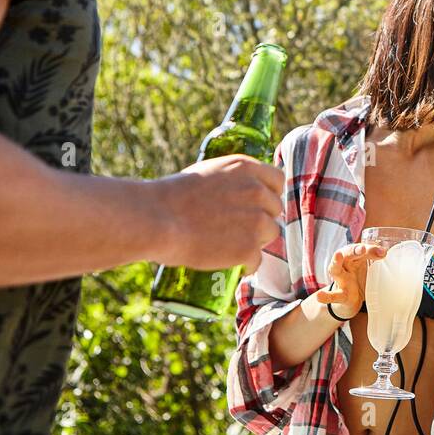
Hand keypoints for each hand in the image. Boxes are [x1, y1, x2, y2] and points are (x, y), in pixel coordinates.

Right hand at [150, 154, 284, 271]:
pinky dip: (246, 265)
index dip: (269, 194)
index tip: (260, 205)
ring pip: (270, 234)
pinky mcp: (249, 247)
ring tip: (230, 245)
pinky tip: (232, 265)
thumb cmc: (171, 198)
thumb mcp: (207, 174)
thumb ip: (232, 181)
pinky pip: (257, 261)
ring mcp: (256, 220)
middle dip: (261, 218)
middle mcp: (256, 191)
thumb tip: (242, 194)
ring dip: (255, 241)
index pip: (277, 180)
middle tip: (238, 228)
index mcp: (246, 168)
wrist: (155, 219)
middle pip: (274, 209)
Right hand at [315, 242, 386, 319]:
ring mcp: (341, 280)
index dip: (372, 249)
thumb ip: (381, 264)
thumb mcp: (371, 270)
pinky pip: (332, 295)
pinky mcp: (340, 295)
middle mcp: (345, 265)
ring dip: (336, 262)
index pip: (362, 248)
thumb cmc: (361, 280)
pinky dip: (326, 296)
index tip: (384, 252)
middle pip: (348, 253)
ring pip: (335, 269)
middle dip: (355, 249)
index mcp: (354, 258)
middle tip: (363, 249)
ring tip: (338, 255)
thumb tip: (398, 256)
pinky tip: (320, 297)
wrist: (351, 301)